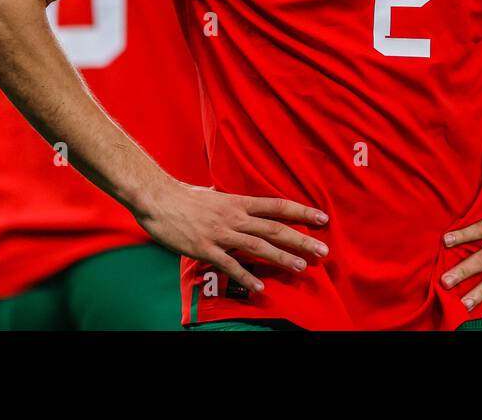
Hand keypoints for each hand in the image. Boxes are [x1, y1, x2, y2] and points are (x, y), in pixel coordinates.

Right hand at [139, 182, 328, 293]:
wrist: (158, 198)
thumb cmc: (184, 196)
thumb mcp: (212, 194)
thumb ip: (228, 200)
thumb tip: (234, 198)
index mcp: (238, 202)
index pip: (277, 206)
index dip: (301, 212)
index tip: (321, 217)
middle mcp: (235, 217)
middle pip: (275, 228)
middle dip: (301, 240)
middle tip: (323, 251)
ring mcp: (222, 233)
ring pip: (259, 246)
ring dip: (282, 258)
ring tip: (301, 268)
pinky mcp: (206, 248)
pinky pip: (230, 265)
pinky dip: (246, 276)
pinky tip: (261, 287)